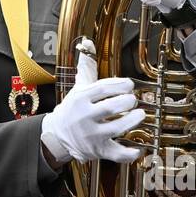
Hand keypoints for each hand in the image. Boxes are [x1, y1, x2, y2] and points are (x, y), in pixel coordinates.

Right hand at [40, 46, 144, 164]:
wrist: (56, 136)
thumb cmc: (72, 109)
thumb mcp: (78, 87)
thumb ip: (87, 67)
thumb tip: (88, 43)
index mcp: (81, 98)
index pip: (103, 88)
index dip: (120, 84)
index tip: (130, 85)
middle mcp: (85, 116)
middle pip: (111, 107)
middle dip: (127, 102)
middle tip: (132, 101)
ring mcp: (92, 135)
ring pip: (117, 128)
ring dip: (133, 120)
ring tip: (139, 115)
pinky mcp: (98, 150)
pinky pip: (116, 153)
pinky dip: (129, 153)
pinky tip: (138, 147)